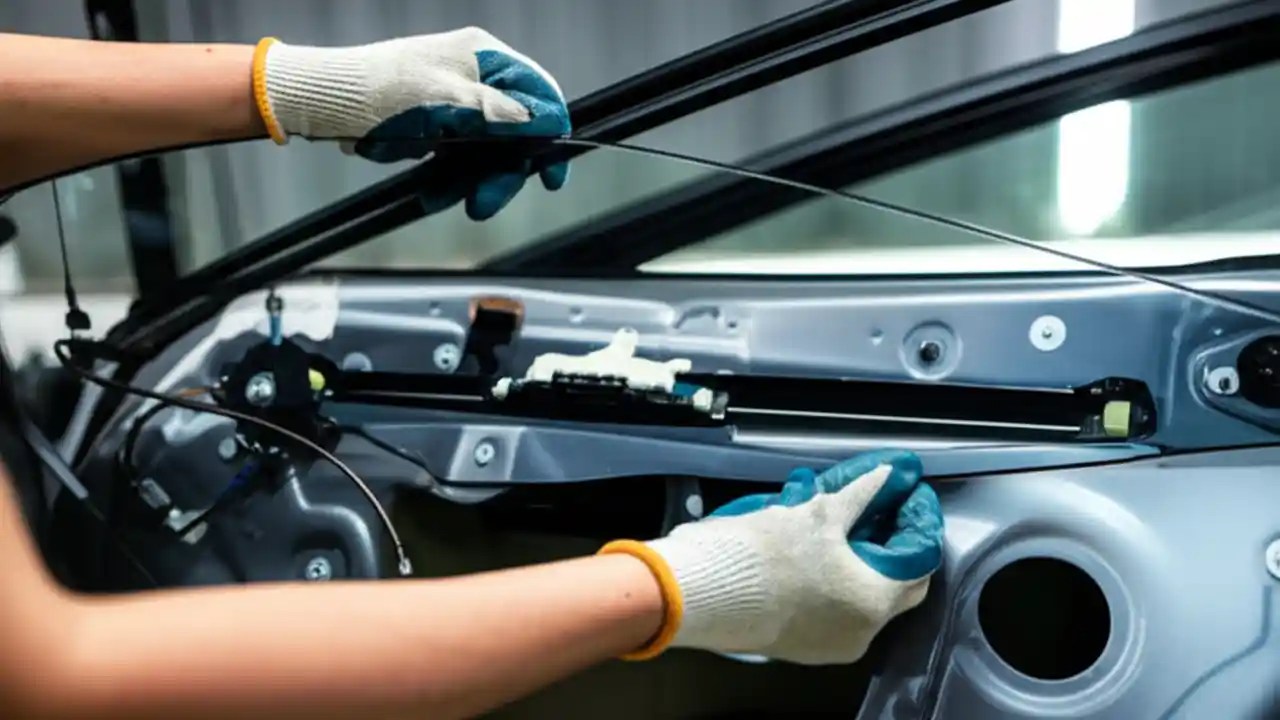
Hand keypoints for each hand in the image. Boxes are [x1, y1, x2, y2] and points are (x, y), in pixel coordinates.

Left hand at [254, 28, 570, 219]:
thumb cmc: (382, 92)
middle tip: (484, 202)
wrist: (327, 102)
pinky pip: (458, 157)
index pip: (539, 95)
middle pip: (514, 132)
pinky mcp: (437, 125)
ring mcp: (456, 102)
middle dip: (500, 172)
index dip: (551, 136)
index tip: (550, 176)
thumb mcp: (449, 104)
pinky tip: (434, 193)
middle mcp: (476, 78)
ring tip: (446, 200)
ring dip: (470, 181)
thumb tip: (546, 123)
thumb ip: (501, 114)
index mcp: (485, 58)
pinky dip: (449, 177)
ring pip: (486, 151)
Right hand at [601, 449, 943, 664]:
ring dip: (856, 567)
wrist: (704, 592)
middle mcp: (863, 633)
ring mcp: (832, 646)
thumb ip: (860, 494)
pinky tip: (813, 555)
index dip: (914, 528)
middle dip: (887, 549)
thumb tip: (888, 472)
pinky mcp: (803, 648)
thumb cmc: (768, 552)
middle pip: (893, 587)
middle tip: (873, 515)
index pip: (919, 564)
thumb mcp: (818, 513)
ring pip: (860, 600)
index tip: (901, 502)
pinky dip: (832, 585)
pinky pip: (833, 614)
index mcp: (875, 601)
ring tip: (836, 529)